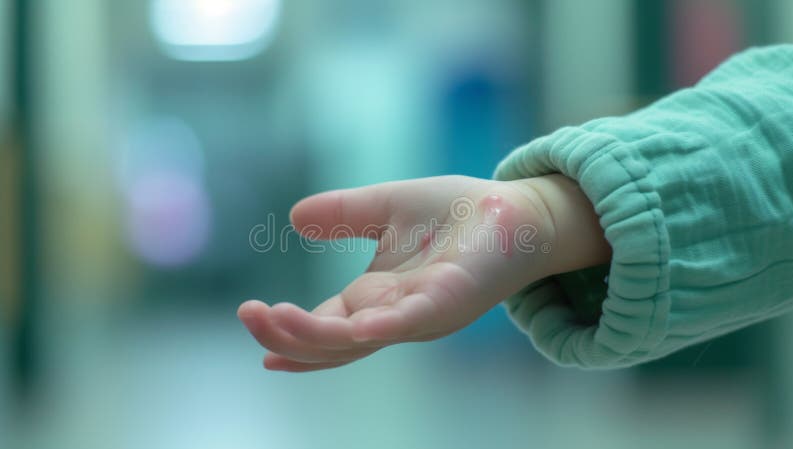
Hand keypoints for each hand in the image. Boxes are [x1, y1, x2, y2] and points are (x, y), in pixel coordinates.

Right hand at [238, 174, 608, 371]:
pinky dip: (375, 330)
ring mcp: (419, 314)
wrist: (513, 209)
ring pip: (358, 342)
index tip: (252, 318)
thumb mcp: (386, 207)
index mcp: (376, 297)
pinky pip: (406, 324)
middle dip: (287, 338)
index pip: (325, 325)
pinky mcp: (446, 302)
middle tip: (250, 317)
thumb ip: (343, 214)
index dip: (289, 329)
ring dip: (312, 338)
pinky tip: (347, 327)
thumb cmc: (456, 213)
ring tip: (272, 321)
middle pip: (331, 344)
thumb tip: (293, 217)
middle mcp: (393, 314)